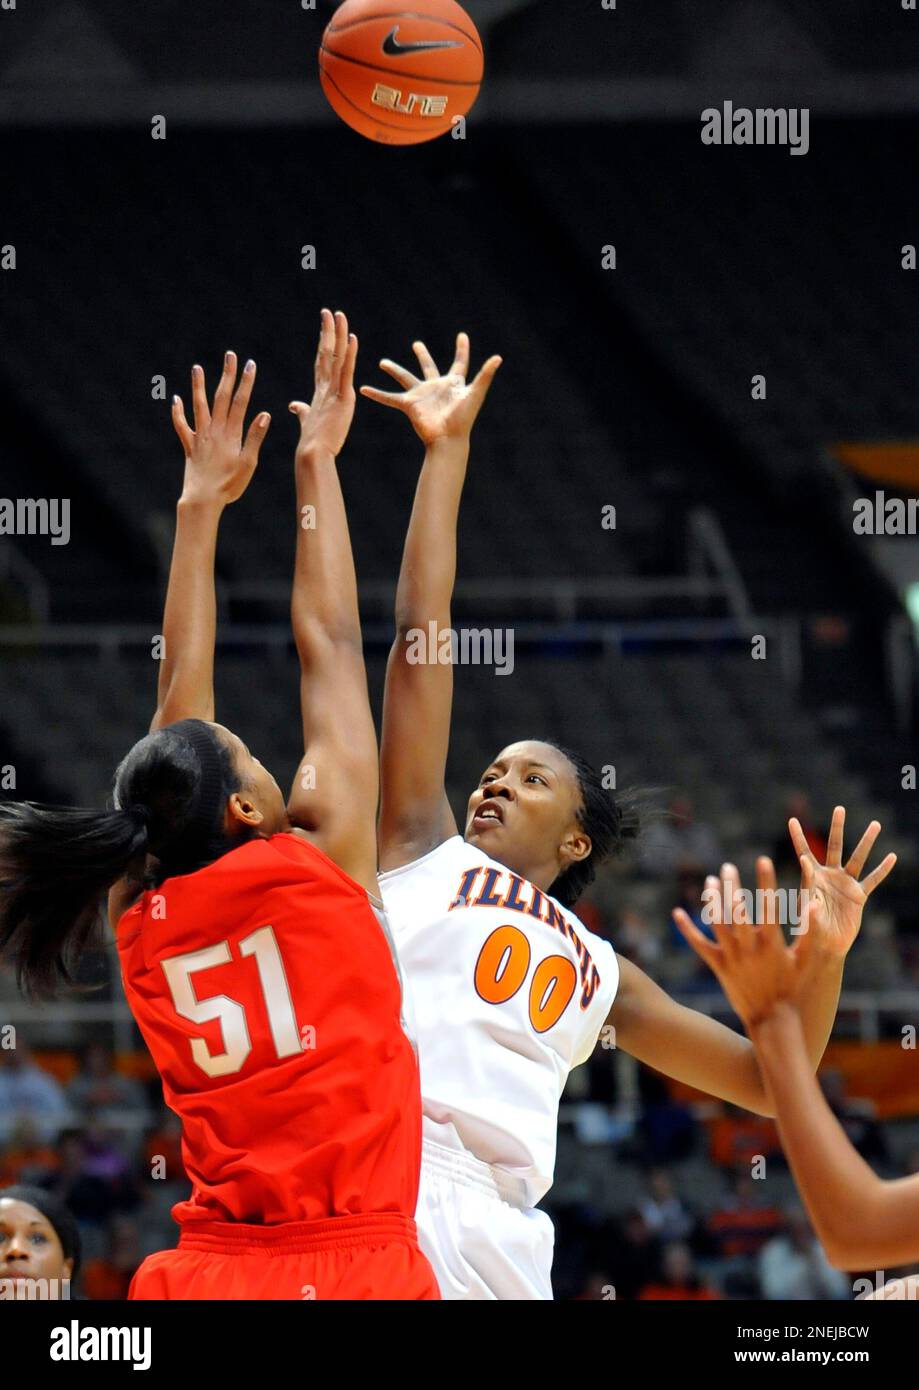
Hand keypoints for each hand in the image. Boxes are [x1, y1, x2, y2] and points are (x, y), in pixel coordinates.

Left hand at [172, 353, 269, 505]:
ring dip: (198, 386)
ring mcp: (200, 437)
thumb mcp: (248, 463)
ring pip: (198, 406)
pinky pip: (181, 426)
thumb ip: (255, 438)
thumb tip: (264, 414)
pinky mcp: (189, 446)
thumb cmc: (229, 485)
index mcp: (232, 433)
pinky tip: (175, 400)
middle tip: (230, 355)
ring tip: (197, 367)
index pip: (241, 402)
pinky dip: (177, 413)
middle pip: (221, 397)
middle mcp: (215, 430)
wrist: (203, 499)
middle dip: (227, 375)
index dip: (246, 382)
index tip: (251, 365)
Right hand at [289, 308, 357, 457]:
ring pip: (335, 357)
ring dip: (337, 334)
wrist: (313, 453)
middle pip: (326, 353)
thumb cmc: (312, 442)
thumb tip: (294, 406)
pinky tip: (352, 337)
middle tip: (329, 312)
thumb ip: (302, 411)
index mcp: (319, 392)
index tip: (325, 327)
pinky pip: (346, 371)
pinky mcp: (342, 398)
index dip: (323, 343)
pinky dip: (350, 354)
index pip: (322, 362)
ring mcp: (333, 391)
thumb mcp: (308, 421)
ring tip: (339, 315)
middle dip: (328, 331)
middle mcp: (324, 387)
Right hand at [359, 332, 500, 445]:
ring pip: (405, 378)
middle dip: (422, 355)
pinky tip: (363, 389)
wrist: (448, 439)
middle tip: (416, 345)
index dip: (462, 350)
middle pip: (428, 366)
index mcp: (453, 384)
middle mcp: (436, 387)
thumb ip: (485, 375)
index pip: (459, 362)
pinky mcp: (410, 405)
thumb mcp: (475, 394)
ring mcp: (422, 396)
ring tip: (383, 362)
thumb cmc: (463, 419)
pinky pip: (390, 398)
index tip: (462, 336)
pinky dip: (377, 394)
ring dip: (394, 370)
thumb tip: (498, 358)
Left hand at [673, 858, 820, 1029]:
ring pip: (717, 924)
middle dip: (732, 887)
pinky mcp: (718, 966)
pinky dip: (687, 929)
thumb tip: (813, 904)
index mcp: (772, 944)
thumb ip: (811, 932)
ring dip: (712, 901)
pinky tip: (677, 913)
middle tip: (727, 866)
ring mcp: (732, 957)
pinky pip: (699, 945)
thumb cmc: (793, 989)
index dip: (766, 881)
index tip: (763, 859)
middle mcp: (749, 948)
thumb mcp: (806, 961)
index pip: (769, 906)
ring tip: (709, 881)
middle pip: (737, 912)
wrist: (772, 1020)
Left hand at [790, 806, 895, 957]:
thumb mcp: (807, 914)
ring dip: (866, 842)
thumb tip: (809, 887)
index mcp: (812, 878)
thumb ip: (809, 899)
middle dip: (837, 828)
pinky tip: (891, 857)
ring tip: (876, 824)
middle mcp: (829, 876)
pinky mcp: (858, 896)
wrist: (825, 946)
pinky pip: (873, 880)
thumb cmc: (809, 931)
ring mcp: (845, 884)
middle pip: (834, 846)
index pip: (804, 852)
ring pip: (858, 858)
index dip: (798, 837)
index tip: (791, 820)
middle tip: (839, 808)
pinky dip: (882, 869)